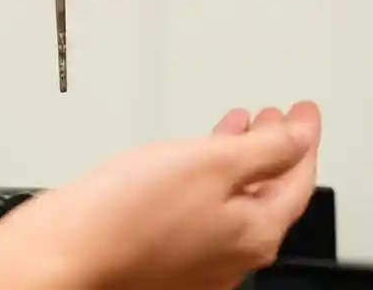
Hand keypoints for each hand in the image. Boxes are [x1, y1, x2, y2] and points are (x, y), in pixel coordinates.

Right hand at [0, 101, 321, 289]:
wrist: (67, 250)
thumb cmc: (127, 214)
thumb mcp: (211, 161)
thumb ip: (264, 148)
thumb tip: (297, 137)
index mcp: (254, 234)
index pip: (299, 180)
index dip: (305, 138)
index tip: (306, 112)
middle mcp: (231, 256)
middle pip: (270, 195)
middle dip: (276, 150)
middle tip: (281, 119)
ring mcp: (198, 261)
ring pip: (235, 202)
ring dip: (242, 160)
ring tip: (239, 128)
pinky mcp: (166, 256)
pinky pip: (205, 211)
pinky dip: (210, 178)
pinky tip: (194, 159)